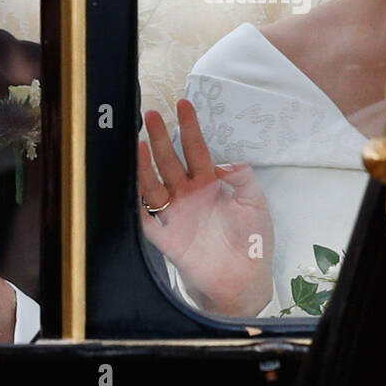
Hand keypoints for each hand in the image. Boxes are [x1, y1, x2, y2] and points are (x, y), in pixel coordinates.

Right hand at [138, 98, 273, 316]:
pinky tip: (129, 188)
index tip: (182, 105)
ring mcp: (176, 215)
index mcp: (210, 184)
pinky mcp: (166, 239)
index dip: (189, 127)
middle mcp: (189, 195)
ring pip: (153, 185)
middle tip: (150, 115)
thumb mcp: (256, 203)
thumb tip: (225, 162)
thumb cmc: (253, 242)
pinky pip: (146, 220)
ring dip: (145, 166)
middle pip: (170, 160)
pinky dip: (136, 206)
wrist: (243, 280)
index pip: (196, 149)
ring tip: (137, 145)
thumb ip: (242, 178)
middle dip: (159, 137)